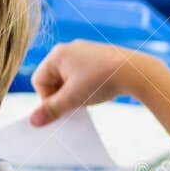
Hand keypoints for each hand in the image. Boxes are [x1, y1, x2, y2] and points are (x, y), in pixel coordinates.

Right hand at [28, 41, 157, 125]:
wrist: (136, 72)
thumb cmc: (100, 81)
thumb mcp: (72, 99)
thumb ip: (51, 110)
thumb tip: (33, 121)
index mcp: (57, 54)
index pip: (39, 81)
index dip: (48, 99)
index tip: (64, 108)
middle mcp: (70, 48)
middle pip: (54, 79)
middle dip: (62, 95)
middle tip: (77, 104)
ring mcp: (86, 51)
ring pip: (70, 78)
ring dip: (75, 92)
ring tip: (89, 98)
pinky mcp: (100, 56)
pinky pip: (84, 74)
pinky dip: (87, 86)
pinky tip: (99, 91)